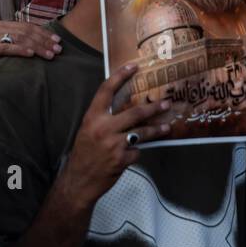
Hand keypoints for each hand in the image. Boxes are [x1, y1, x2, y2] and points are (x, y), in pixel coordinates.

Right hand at [0, 20, 61, 79]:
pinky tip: (32, 55)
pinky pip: (8, 48)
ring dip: (37, 47)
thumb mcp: (6, 47)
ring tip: (50, 55)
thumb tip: (43, 42)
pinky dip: (21, 51)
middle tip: (58, 49)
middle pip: (26, 32)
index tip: (58, 40)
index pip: (28, 26)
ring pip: (20, 39)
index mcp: (3, 25)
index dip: (44, 33)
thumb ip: (19, 41)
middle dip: (44, 41)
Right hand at [59, 64, 172, 209]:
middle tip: (166, 103)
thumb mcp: (88, 129)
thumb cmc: (83, 152)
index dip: (120, 76)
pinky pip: (137, 151)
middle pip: (134, 112)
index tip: (133, 66)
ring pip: (142, 132)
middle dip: (153, 108)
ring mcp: (114, 144)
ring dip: (156, 129)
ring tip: (166, 126)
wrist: (79, 180)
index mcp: (92, 117)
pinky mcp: (122, 159)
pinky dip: (137, 151)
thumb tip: (124, 108)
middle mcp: (103, 127)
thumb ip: (103, 118)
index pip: (107, 90)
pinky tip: (134, 153)